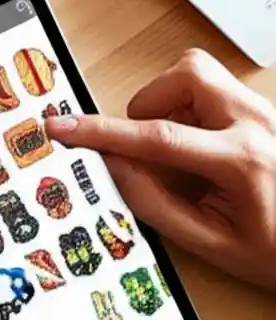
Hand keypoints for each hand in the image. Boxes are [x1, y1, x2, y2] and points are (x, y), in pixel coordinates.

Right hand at [45, 49, 275, 289]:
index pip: (155, 137)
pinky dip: (192, 110)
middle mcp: (257, 125)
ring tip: (176, 149)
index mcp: (241, 163)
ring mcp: (266, 113)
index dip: (101, 131)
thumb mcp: (211, 245)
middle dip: (147, 101)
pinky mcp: (266, 112)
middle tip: (143, 141)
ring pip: (200, 74)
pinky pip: (217, 89)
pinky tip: (199, 148)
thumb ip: (155, 204)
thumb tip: (113, 167)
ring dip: (171, 104)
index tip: (64, 127)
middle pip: (185, 74)